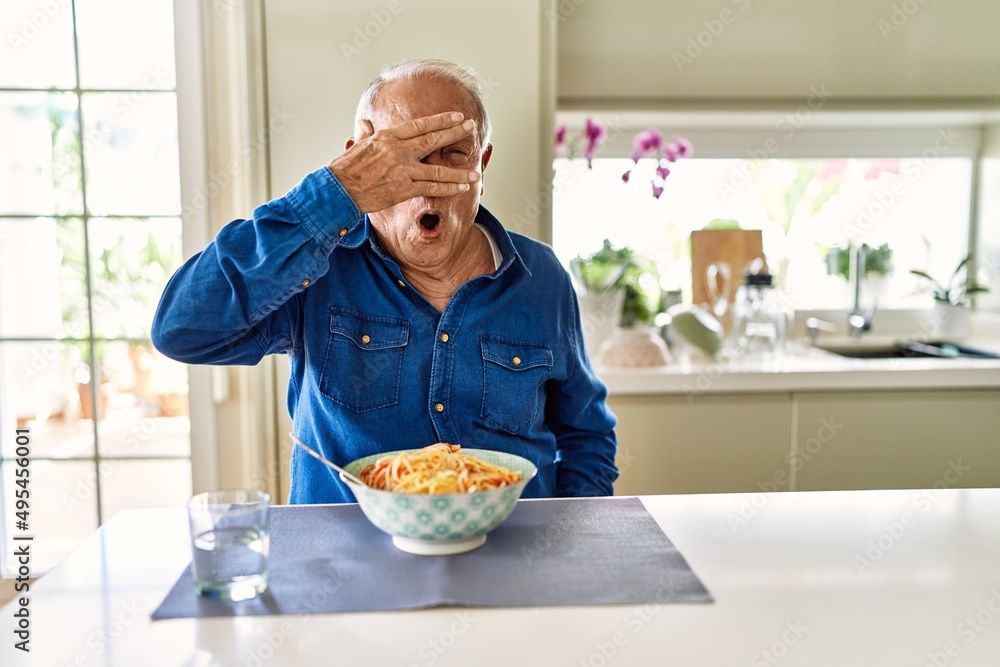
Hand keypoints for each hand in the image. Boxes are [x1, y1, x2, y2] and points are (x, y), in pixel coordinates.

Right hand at [329, 112, 480, 213]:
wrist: (338, 191)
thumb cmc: (345, 169)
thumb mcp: (357, 146)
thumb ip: (366, 134)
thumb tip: (365, 123)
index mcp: (387, 137)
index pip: (419, 125)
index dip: (440, 120)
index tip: (456, 116)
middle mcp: (398, 151)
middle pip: (432, 140)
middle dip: (454, 133)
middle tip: (471, 127)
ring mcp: (402, 170)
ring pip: (437, 170)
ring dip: (458, 171)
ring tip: (475, 171)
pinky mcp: (403, 189)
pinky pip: (431, 188)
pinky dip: (448, 188)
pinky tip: (462, 187)